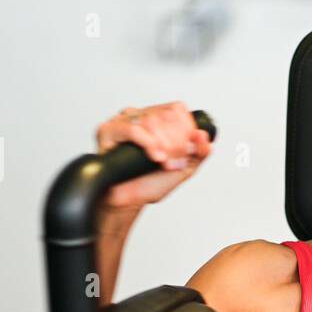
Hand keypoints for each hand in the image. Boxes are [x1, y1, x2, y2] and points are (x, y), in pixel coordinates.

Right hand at [95, 100, 213, 214]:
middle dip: (176, 143)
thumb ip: (199, 152)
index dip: (185, 130)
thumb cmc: (151, 184)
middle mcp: (139, 116)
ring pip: (151, 120)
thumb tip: (203, 136)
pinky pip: (133, 129)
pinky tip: (155, 157)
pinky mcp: (108, 131)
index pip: (176, 109)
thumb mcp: (184, 168)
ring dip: (163, 146)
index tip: (185, 152)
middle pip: (165, 115)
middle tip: (173, 162)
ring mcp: (123, 121)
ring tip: (163, 162)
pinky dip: (148, 143)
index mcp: (157, 119)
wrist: (129, 201)